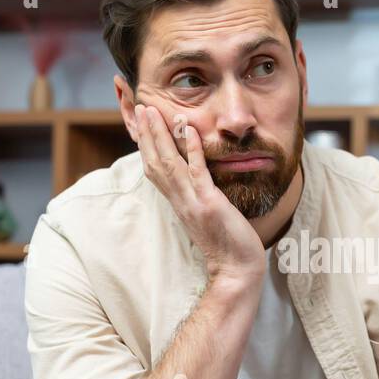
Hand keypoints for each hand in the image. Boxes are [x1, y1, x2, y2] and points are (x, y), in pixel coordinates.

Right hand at [131, 101, 264, 284]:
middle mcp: (180, 201)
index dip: (147, 146)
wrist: (236, 271)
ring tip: (154, 111)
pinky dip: (192, 151)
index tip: (143, 123)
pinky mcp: (209, 204)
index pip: (155, 170)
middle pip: (155, 162)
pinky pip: (197, 173)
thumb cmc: (227, 246)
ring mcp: (193, 202)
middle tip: (142, 107)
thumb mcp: (207, 216)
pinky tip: (189, 131)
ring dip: (161, 136)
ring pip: (170, 164)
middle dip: (147, 134)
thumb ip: (198, 198)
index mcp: (178, 203)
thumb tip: (197, 183)